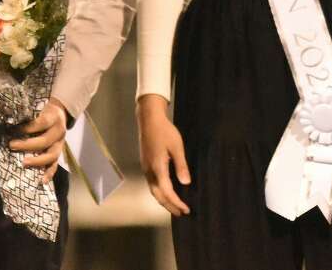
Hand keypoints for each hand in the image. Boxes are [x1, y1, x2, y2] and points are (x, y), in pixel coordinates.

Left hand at [9, 98, 67, 183]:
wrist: (59, 112)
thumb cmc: (43, 110)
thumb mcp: (38, 108)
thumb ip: (27, 115)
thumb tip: (6, 121)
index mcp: (53, 118)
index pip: (41, 123)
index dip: (27, 127)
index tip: (12, 129)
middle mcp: (59, 132)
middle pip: (45, 141)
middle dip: (27, 145)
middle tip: (11, 145)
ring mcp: (60, 144)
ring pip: (52, 155)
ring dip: (37, 161)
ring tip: (24, 163)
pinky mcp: (59, 153)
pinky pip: (55, 165)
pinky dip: (49, 173)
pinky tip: (42, 181)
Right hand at [137, 94, 189, 215]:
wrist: (149, 119)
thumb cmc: (165, 131)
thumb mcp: (177, 147)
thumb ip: (181, 166)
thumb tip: (186, 183)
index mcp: (157, 167)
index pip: (166, 191)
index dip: (176, 202)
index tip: (186, 209)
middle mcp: (149, 171)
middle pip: (157, 195)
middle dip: (169, 206)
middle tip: (181, 213)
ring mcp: (145, 168)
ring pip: (153, 190)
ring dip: (163, 200)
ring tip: (175, 206)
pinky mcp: (145, 164)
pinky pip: (152, 184)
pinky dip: (160, 192)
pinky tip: (166, 191)